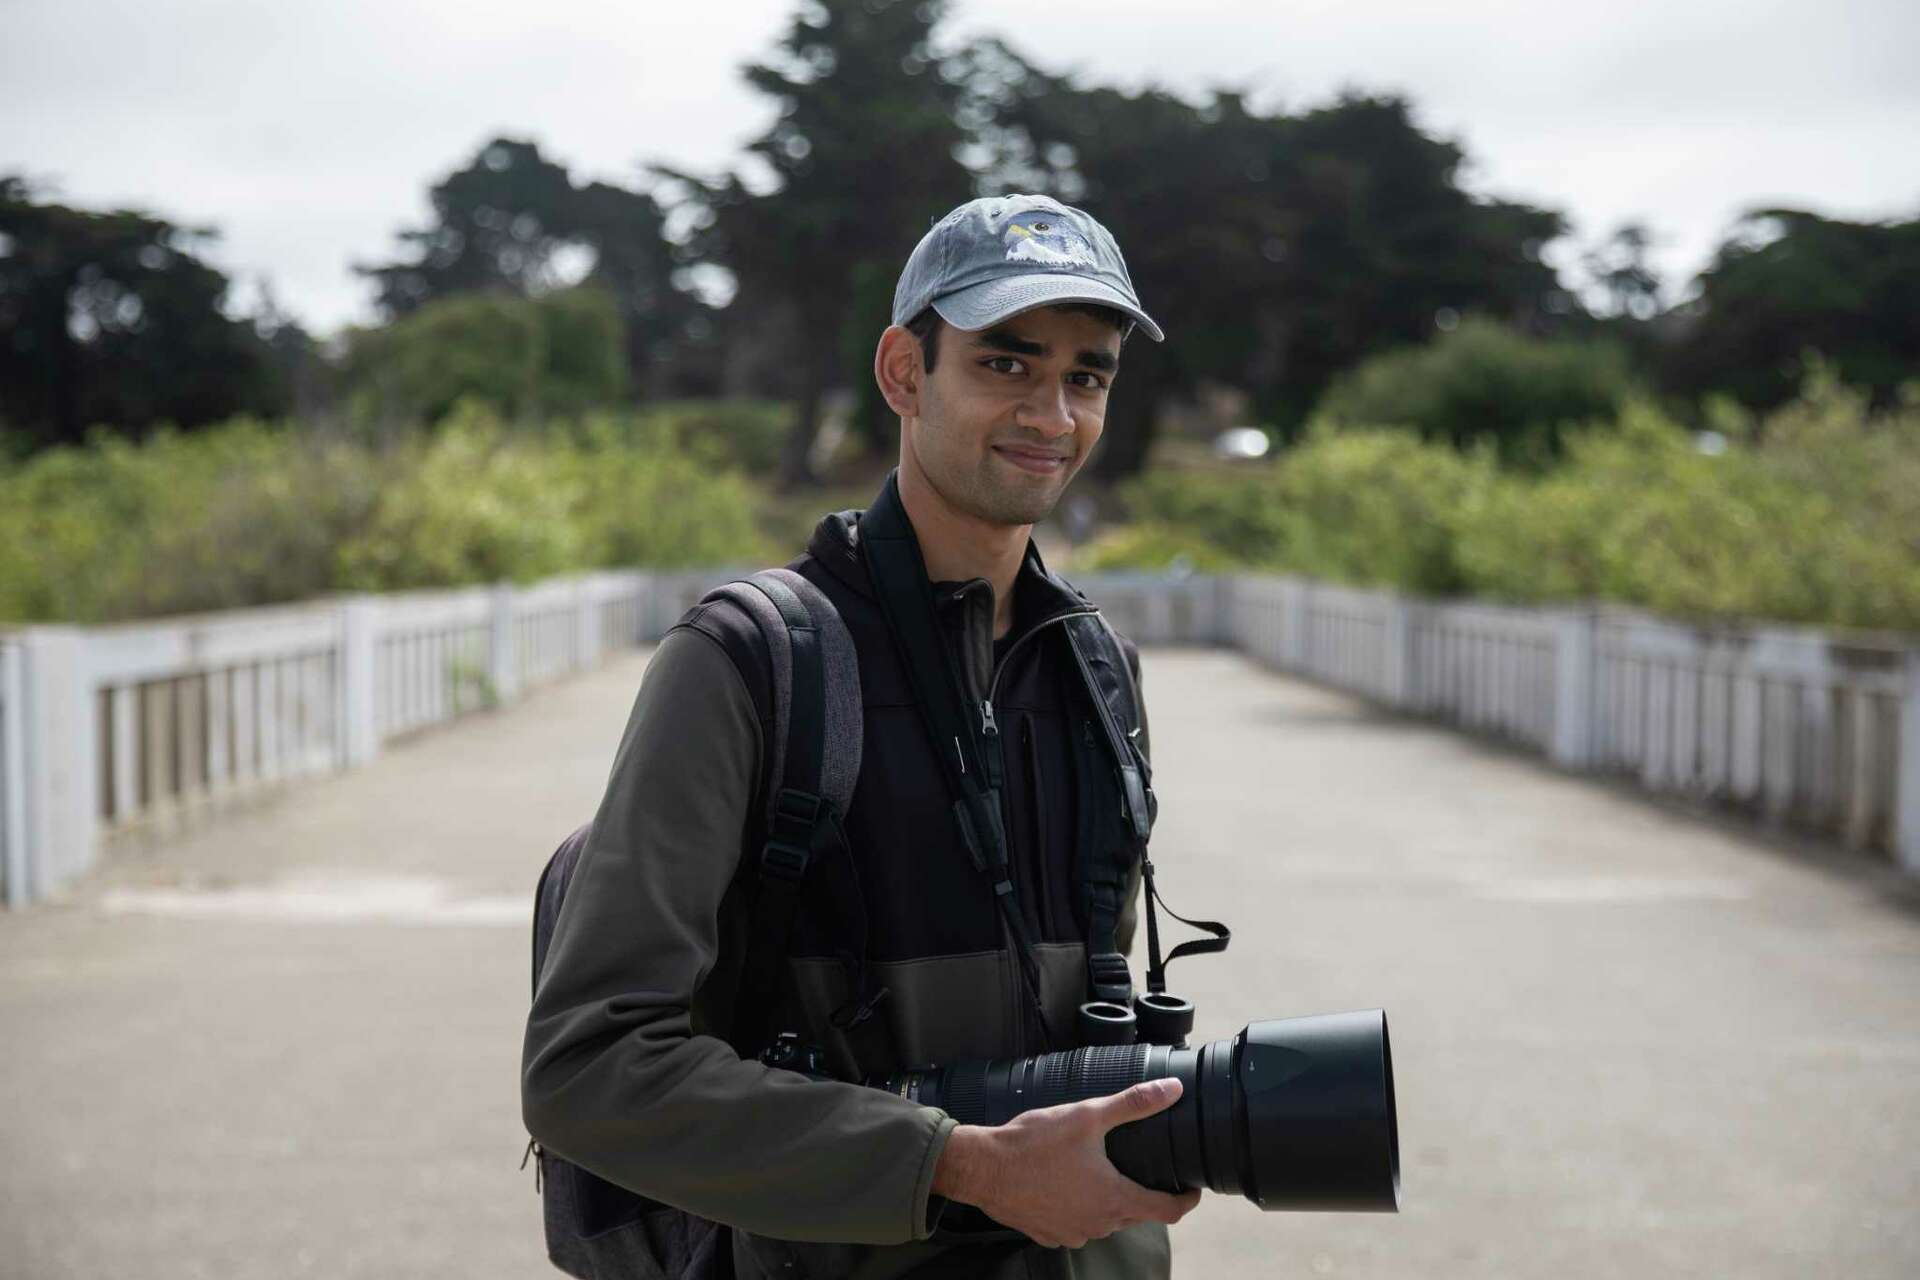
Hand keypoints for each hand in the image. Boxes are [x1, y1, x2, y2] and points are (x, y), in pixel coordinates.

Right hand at [931, 1078, 1202, 1248]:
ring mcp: (1073, 1233)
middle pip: (1135, 1214)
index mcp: (1115, 1198)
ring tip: (1096, 1170)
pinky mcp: (1049, 1235)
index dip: (1186, 1200)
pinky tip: (1065, 1184)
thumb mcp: (1088, 1116)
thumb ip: (1134, 1104)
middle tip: (1137, 1166)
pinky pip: (1075, 1224)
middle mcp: (1098, 1224)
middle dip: (1141, 1192)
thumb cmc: (1034, 1143)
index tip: (1192, 1188)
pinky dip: (1077, 1208)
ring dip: (1106, 1200)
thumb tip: (1171, 1091)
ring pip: (1104, 1220)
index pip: (1168, 1211)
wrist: (984, 1168)